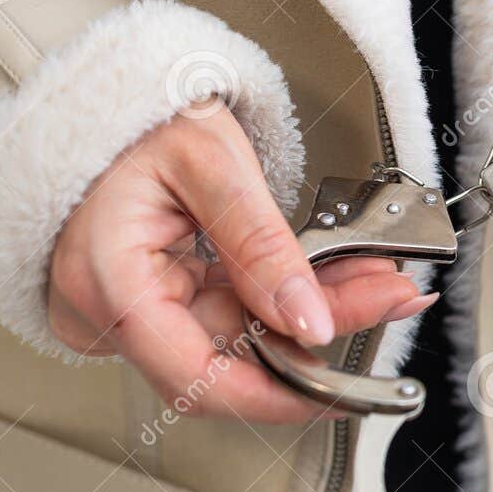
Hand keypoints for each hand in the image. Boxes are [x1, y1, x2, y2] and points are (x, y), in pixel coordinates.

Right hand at [48, 104, 435, 422]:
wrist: (105, 96)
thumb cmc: (135, 118)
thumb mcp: (211, 162)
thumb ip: (261, 245)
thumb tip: (308, 319)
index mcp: (107, 282)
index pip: (195, 378)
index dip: (276, 395)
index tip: (343, 391)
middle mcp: (109, 311)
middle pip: (230, 356)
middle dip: (317, 332)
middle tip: (386, 299)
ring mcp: (133, 309)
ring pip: (240, 336)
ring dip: (311, 310)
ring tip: (371, 277)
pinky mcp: (158, 299)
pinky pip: (230, 312)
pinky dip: (283, 295)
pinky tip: (333, 276)